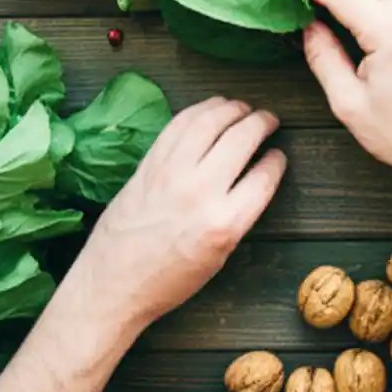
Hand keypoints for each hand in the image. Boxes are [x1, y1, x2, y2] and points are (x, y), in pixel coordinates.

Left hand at [78, 97, 285, 327]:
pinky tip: (210, 110)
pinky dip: (199, 110)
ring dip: (231, 108)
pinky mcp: (148, 164)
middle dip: (261, 123)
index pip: (264, 177)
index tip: (278, 154)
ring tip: (242, 107)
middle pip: (240, 138)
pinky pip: (178, 125)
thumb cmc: (168, 280)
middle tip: (268, 119)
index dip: (276, 161)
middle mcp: (199, 192)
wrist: (113, 284)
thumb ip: (238, 214)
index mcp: (224, 223)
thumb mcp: (219, 256)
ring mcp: (170, 173)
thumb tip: (253, 177)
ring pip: (209, 122)